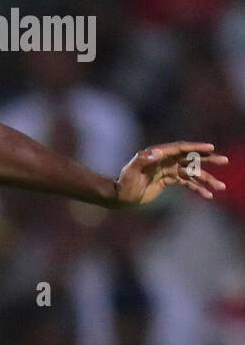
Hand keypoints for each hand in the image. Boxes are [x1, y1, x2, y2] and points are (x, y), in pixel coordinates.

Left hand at [113, 142, 228, 206]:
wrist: (120, 196)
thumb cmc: (124, 183)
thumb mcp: (132, 171)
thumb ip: (142, 160)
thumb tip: (155, 152)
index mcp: (157, 154)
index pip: (180, 149)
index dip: (196, 148)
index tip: (211, 148)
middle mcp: (165, 160)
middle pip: (190, 158)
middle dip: (208, 160)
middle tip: (224, 161)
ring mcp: (168, 171)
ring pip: (192, 173)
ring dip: (207, 179)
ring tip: (220, 186)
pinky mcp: (168, 181)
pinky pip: (186, 183)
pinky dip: (197, 188)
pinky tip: (208, 195)